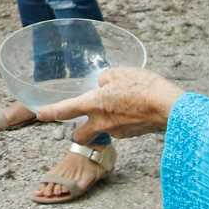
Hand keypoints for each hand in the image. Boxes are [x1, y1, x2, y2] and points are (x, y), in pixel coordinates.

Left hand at [30, 67, 185, 144]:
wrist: (169, 107)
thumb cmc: (144, 87)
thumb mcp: (120, 73)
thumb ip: (105, 79)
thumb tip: (102, 84)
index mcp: (95, 104)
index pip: (65, 110)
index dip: (50, 113)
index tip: (40, 115)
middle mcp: (102, 121)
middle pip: (80, 134)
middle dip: (78, 131)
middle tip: (81, 122)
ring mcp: (117, 131)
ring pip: (101, 132)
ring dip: (101, 125)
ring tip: (114, 110)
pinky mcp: (131, 135)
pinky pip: (119, 130)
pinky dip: (120, 123)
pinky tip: (132, 111)